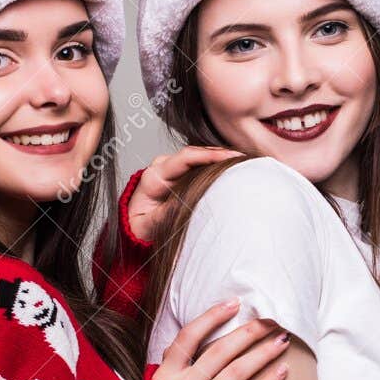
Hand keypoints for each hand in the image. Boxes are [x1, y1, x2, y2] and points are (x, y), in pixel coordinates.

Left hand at [127, 146, 241, 242]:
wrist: (134, 225)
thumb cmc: (140, 226)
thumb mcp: (149, 225)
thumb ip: (166, 215)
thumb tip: (188, 205)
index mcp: (154, 176)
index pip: (185, 158)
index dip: (209, 155)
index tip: (230, 156)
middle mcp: (163, 167)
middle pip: (195, 153)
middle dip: (220, 154)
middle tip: (245, 158)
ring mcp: (172, 168)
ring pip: (200, 157)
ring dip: (221, 158)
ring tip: (244, 162)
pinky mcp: (181, 174)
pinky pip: (201, 164)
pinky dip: (217, 165)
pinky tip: (233, 168)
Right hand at [149, 299, 290, 379]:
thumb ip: (167, 367)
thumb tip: (181, 343)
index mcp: (165, 376)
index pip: (188, 338)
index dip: (211, 317)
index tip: (234, 303)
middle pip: (220, 352)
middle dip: (248, 332)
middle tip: (270, 319)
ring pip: (237, 372)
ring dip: (262, 354)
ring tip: (282, 341)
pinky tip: (282, 372)